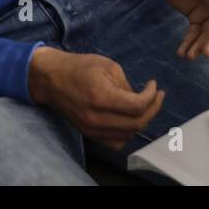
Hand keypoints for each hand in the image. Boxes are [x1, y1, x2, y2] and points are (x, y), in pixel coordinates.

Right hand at [28, 46, 165, 148]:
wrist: (51, 79)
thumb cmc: (80, 67)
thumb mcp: (108, 66)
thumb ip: (126, 85)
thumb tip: (141, 100)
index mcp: (101, 97)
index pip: (138, 106)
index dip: (152, 96)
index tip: (153, 85)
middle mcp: (96, 118)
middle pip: (136, 124)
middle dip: (153, 109)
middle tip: (157, 96)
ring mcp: (91, 129)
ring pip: (128, 135)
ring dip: (142, 121)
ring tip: (146, 105)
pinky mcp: (88, 134)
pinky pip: (115, 142)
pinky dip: (127, 133)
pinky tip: (130, 118)